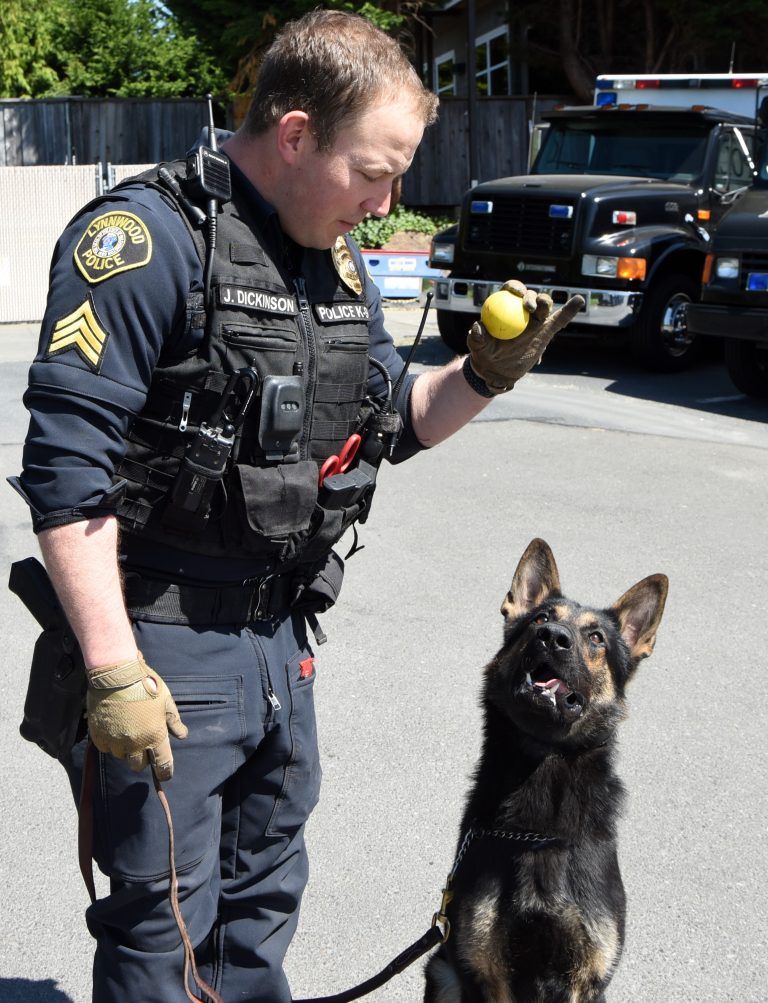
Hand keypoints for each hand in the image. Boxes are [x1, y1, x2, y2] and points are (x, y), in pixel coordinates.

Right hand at [86, 653, 187, 779]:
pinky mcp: (99, 735)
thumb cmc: (146, 685)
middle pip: (139, 765)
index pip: (162, 763)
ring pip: (121, 756)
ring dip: (126, 750)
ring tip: (128, 733)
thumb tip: (182, 735)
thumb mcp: (166, 701)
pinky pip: (106, 748)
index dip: (165, 772)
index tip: (165, 775)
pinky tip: (114, 730)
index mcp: (155, 735)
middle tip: (144, 746)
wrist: (117, 675)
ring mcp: (116, 741)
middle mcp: (135, 743)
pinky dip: (110, 743)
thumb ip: (174, 721)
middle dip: (143, 759)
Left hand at [467, 280, 584, 393]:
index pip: (511, 290)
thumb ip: (476, 337)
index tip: (515, 293)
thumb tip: (477, 326)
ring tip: (540, 309)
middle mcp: (521, 310)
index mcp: (505, 306)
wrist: (498, 370)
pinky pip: (560, 319)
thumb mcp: (478, 347)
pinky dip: (570, 310)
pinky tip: (579, 300)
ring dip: (544, 302)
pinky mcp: (547, 330)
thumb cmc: (485, 355)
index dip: (515, 287)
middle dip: (530, 296)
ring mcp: (536, 320)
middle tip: (527, 306)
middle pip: (530, 296)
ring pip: (544, 305)